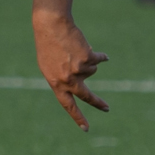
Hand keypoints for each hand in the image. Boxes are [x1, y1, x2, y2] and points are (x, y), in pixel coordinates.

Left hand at [34, 12, 108, 130]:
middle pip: (86, 96)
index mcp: (55, 83)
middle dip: (97, 103)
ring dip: (88, 61)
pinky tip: (99, 52)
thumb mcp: (49, 66)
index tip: (86, 128)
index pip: (67, 105)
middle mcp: (67, 79)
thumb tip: (80, 87)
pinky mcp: (87, 59)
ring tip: (77, 50)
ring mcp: (78, 70)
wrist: (51, 26)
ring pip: (92, 70)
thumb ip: (62, 78)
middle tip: (106, 108)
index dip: (77, 117)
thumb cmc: (48, 45)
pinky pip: (99, 60)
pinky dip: (101, 56)